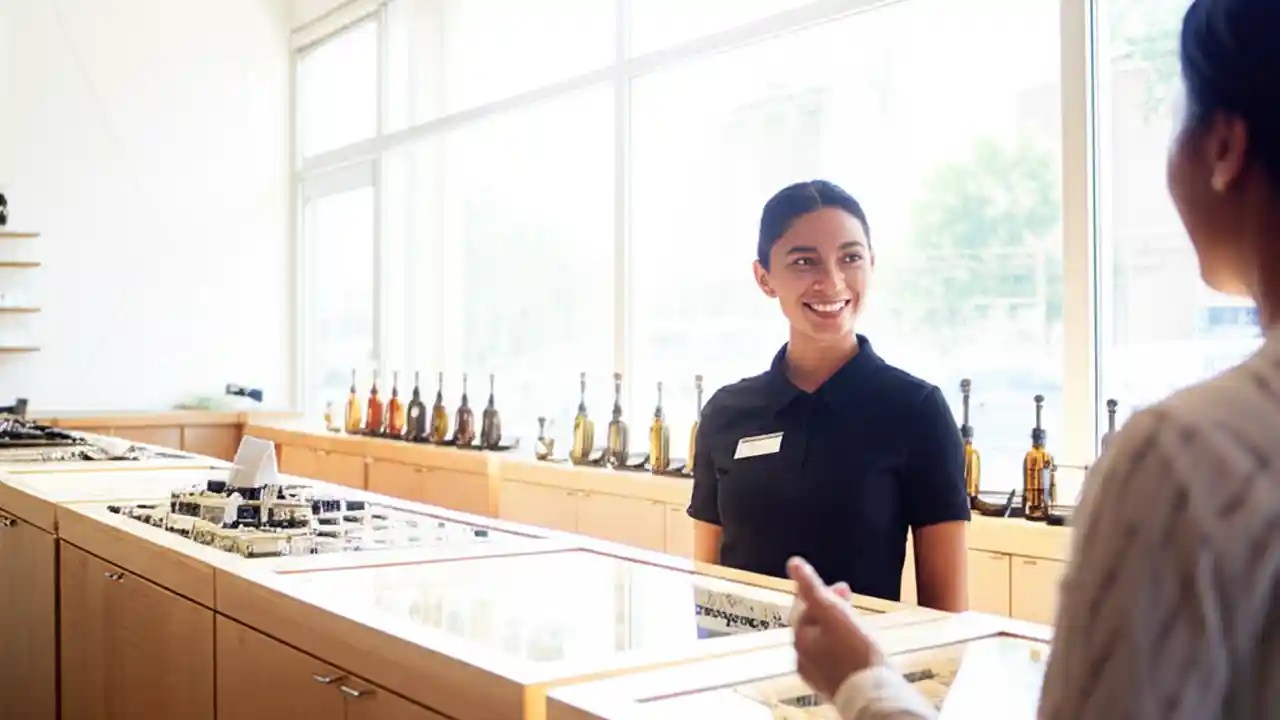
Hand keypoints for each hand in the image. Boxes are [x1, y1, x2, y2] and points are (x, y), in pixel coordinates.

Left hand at [788, 556, 886, 699]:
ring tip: (854, 620)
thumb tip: (794, 563)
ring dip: (835, 626)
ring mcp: (816, 674)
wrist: (872, 694)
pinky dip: (840, 645)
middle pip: (811, 625)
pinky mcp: (832, 685)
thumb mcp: (834, 612)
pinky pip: (831, 658)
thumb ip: (812, 588)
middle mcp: (802, 657)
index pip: (802, 607)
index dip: (819, 592)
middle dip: (828, 608)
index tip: (841, 586)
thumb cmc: (857, 653)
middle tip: (849, 598)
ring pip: (821, 642)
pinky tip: (855, 645)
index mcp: (800, 638)